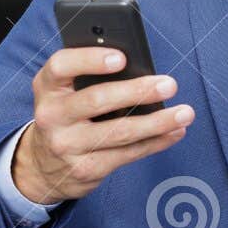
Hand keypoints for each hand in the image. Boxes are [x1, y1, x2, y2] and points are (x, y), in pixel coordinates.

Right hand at [12, 47, 193, 204]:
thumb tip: (140, 69)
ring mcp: (68, 145)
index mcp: (47, 87)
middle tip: (169, 85)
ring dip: (157, 122)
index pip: (61, 66)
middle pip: (97, 100)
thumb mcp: (64, 92)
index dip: (90, 60)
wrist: (42, 166)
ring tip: (184, 113)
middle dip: (138, 92)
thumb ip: (89, 77)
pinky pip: (128, 154)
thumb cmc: (65, 116)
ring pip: (119, 132)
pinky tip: (174, 132)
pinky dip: (156, 142)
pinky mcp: (85, 169)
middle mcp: (52, 116)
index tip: (121, 58)